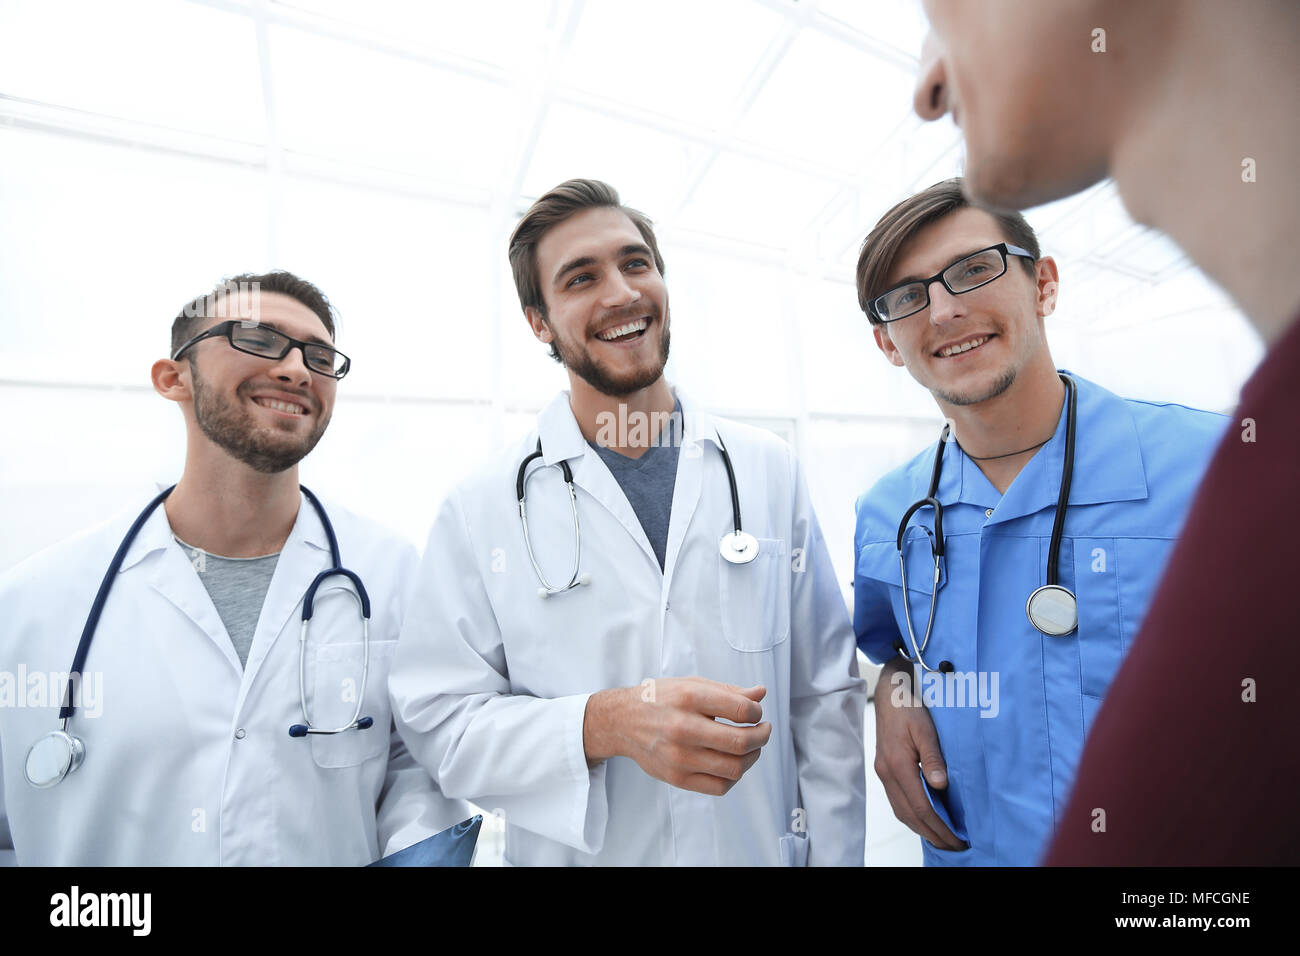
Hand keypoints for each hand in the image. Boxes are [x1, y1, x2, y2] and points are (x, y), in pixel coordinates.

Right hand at [584, 677, 771, 796]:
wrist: (622, 721)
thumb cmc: (660, 699)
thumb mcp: (692, 684)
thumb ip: (728, 691)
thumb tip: (761, 694)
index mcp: (689, 698)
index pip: (741, 709)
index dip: (757, 712)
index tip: (755, 712)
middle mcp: (683, 728)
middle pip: (741, 742)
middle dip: (762, 736)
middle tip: (763, 730)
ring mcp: (679, 757)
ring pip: (734, 768)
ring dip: (752, 757)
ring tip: (751, 747)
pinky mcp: (677, 778)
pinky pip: (719, 786)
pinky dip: (734, 777)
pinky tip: (732, 763)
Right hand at [873, 657, 966, 850]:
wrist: (889, 692)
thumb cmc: (908, 706)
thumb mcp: (926, 729)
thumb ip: (933, 758)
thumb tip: (940, 786)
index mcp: (897, 765)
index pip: (920, 806)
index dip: (939, 827)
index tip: (957, 839)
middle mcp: (887, 773)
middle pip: (909, 814)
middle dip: (933, 834)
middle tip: (954, 846)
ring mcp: (883, 772)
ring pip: (901, 811)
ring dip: (922, 828)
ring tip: (942, 838)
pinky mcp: (884, 769)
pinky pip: (898, 801)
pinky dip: (912, 815)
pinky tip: (925, 818)